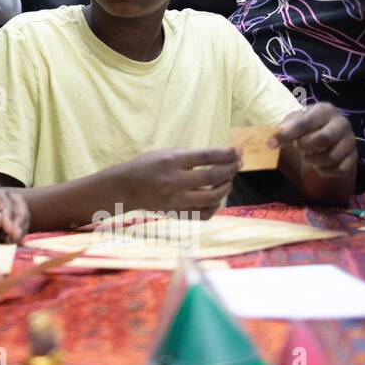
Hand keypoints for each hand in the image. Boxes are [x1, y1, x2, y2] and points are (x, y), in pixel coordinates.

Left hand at [0, 184, 29, 243]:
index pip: (1, 196)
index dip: (9, 212)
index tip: (9, 230)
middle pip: (16, 203)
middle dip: (19, 220)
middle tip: (14, 238)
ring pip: (18, 214)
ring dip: (18, 229)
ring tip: (6, 242)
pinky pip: (13, 228)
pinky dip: (13, 236)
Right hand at [108, 147, 239, 219]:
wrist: (126, 187)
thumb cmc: (147, 165)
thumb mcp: (165, 153)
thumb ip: (191, 156)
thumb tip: (222, 157)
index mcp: (171, 161)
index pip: (206, 156)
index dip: (226, 154)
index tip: (238, 151)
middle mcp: (174, 180)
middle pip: (212, 176)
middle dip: (230, 169)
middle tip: (238, 164)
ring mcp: (176, 199)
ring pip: (212, 197)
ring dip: (226, 187)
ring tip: (228, 180)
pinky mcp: (176, 213)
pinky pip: (204, 213)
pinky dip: (214, 206)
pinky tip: (215, 198)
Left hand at [274, 103, 355, 199]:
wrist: (329, 138)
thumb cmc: (308, 127)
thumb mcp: (295, 121)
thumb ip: (286, 126)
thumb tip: (276, 136)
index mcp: (325, 110)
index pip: (305, 122)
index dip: (287, 134)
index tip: (271, 144)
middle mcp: (342, 123)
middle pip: (324, 139)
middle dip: (305, 146)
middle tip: (298, 147)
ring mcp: (350, 141)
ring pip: (331, 157)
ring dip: (313, 160)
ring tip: (308, 155)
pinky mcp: (353, 158)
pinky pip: (338, 170)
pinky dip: (324, 171)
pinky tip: (319, 165)